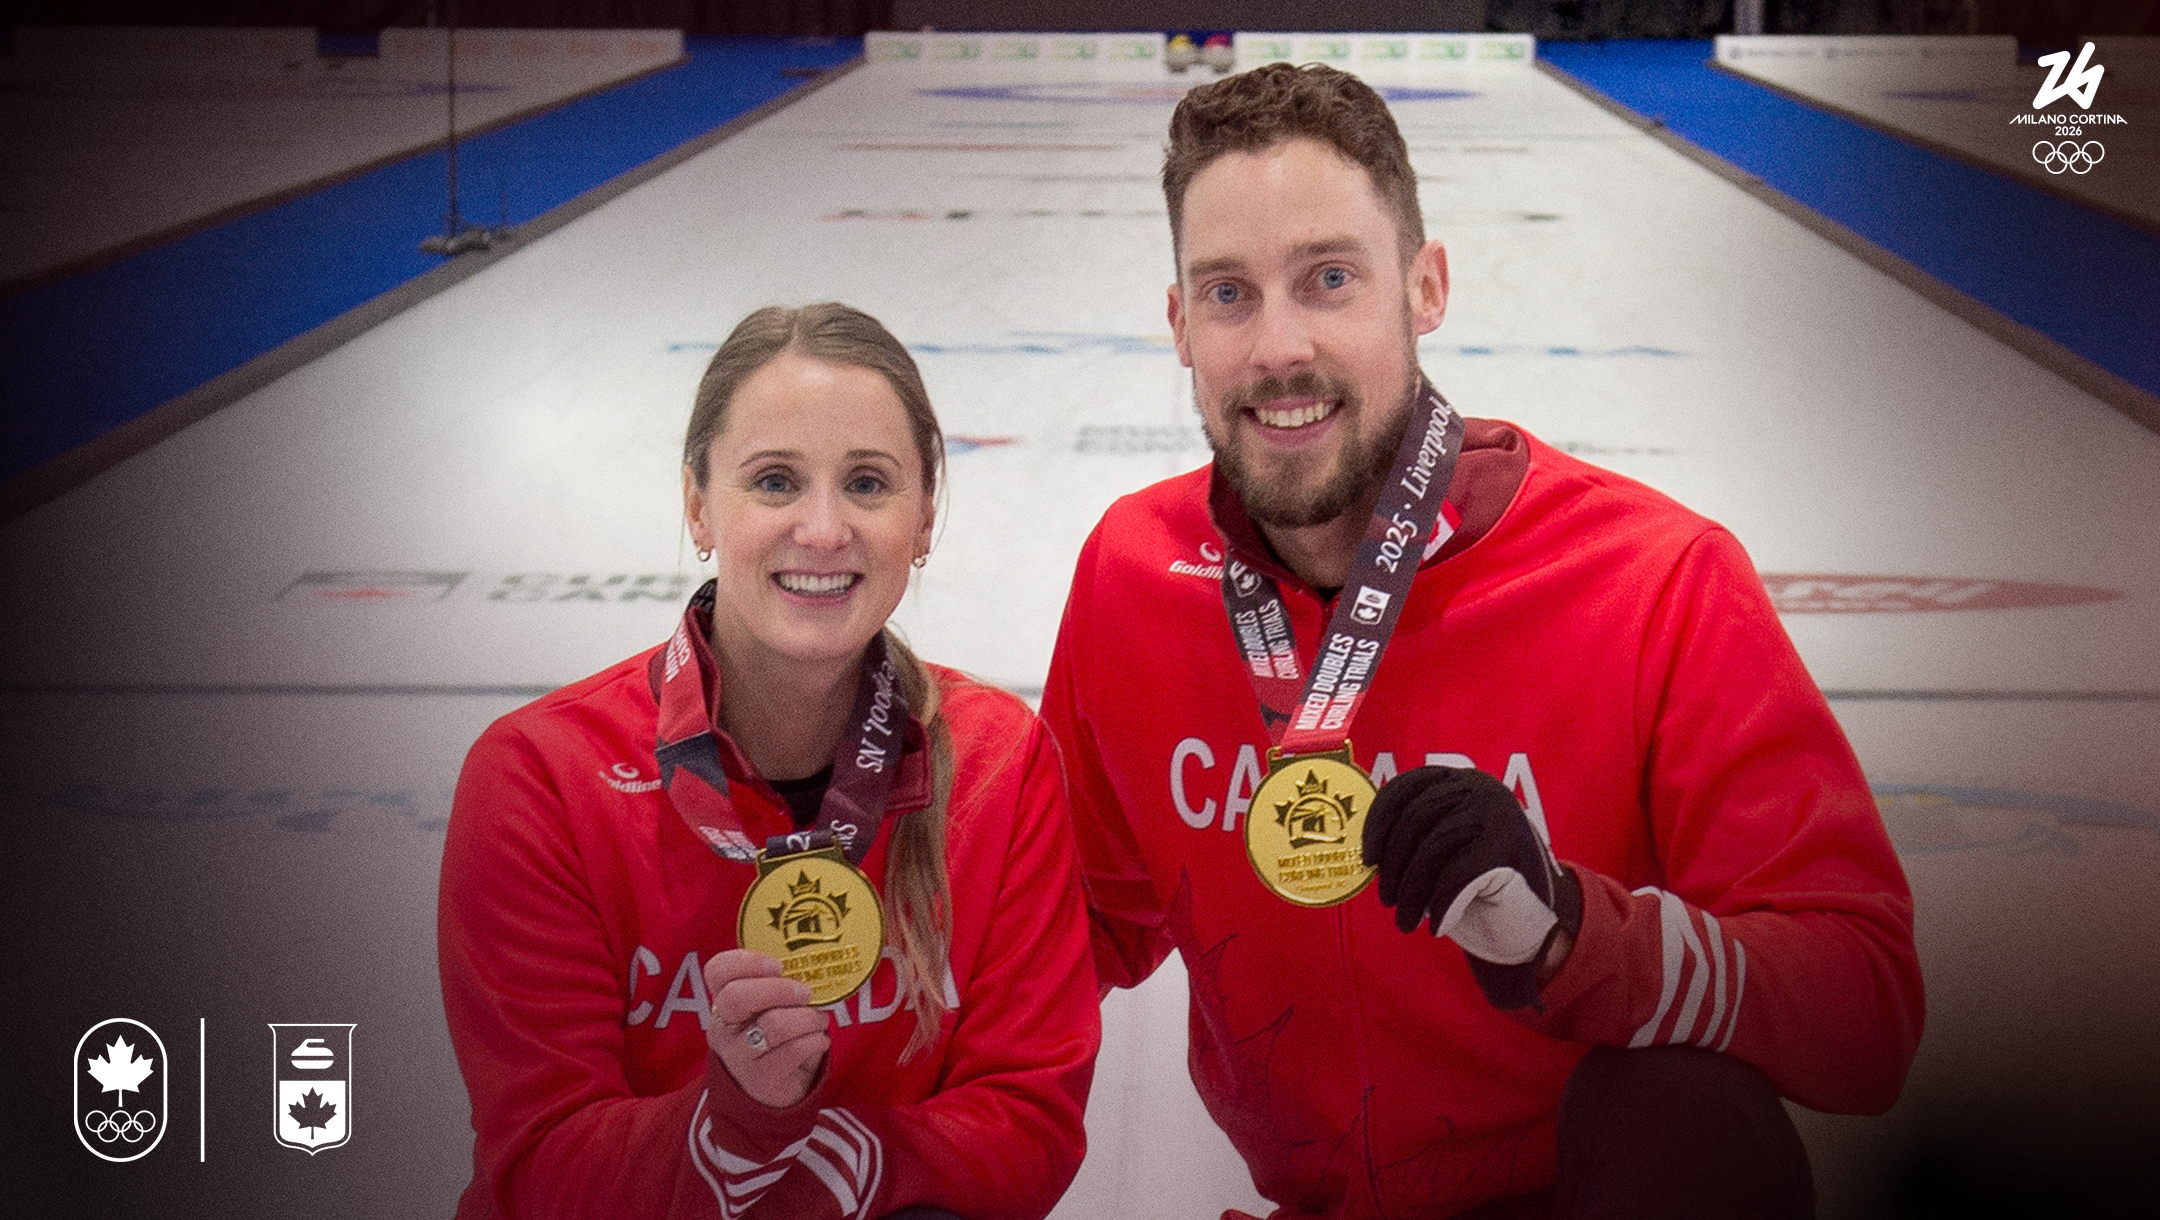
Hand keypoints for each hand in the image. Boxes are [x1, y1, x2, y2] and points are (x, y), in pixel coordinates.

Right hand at [703, 949, 830, 1107]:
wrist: (770, 1093)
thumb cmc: (774, 1038)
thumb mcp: (768, 1009)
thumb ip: (780, 986)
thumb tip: (813, 966)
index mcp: (723, 1001)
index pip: (717, 970)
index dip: (747, 961)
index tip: (778, 965)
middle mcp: (723, 1027)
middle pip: (736, 997)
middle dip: (779, 989)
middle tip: (806, 992)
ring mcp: (738, 1055)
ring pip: (772, 1025)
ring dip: (806, 1018)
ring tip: (819, 1020)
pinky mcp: (761, 1079)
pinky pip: (792, 1051)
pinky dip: (814, 1041)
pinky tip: (819, 1040)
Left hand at [1361, 766, 1580, 1009]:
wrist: (1542, 916)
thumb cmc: (1483, 885)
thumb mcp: (1448, 848)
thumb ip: (1417, 836)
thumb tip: (1367, 849)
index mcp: (1462, 781)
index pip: (1406, 786)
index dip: (1379, 821)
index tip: (1368, 857)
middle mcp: (1482, 788)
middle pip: (1416, 819)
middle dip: (1394, 866)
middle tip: (1388, 901)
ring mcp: (1498, 813)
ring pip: (1433, 848)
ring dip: (1412, 892)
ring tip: (1405, 920)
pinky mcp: (1508, 845)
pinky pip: (1457, 875)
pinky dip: (1441, 905)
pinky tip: (1436, 926)